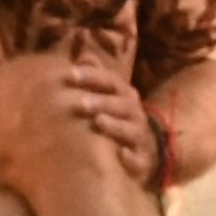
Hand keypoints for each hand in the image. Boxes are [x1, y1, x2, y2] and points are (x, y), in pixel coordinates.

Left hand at [50, 51, 161, 186]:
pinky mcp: (141, 160)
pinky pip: (139, 159)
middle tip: (80, 103)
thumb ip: (97, 75)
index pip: (110, 81)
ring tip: (99, 122)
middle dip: (101, 102)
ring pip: (130, 130)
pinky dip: (131, 157)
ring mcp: (139, 137)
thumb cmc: (118, 115)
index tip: (70, 75)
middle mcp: (134, 113)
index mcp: (125, 95)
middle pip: (120, 105)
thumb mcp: (110, 94)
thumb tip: (83, 56)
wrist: (145, 145)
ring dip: (115, 126)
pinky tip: (121, 154)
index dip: (92, 76)